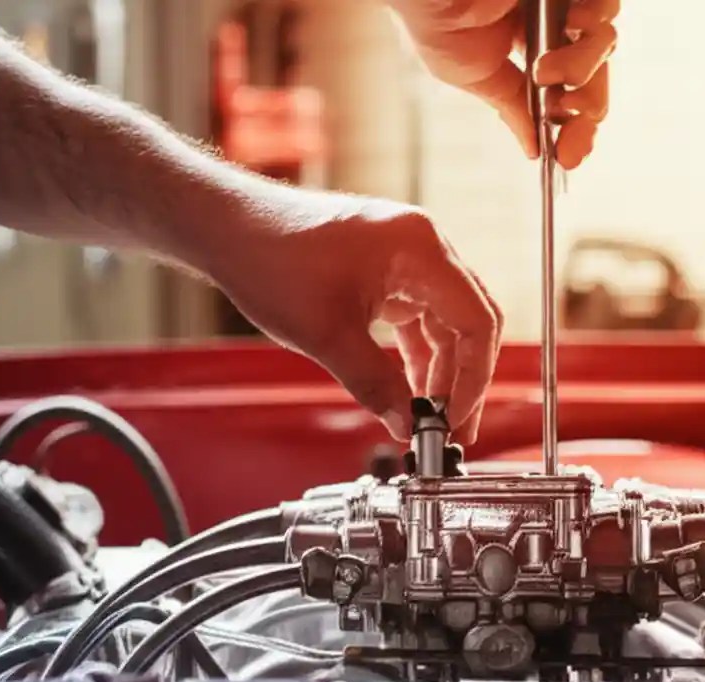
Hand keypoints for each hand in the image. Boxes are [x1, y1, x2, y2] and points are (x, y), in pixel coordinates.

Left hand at [206, 188, 500, 443]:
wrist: (228, 227)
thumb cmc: (270, 260)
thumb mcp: (327, 336)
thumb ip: (375, 384)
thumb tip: (407, 426)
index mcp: (419, 249)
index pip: (476, 321)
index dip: (472, 378)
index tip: (455, 420)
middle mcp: (421, 244)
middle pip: (466, 321)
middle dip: (461, 380)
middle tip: (451, 432)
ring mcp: (403, 254)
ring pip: (442, 322)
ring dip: (437, 372)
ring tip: (428, 421)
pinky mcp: (383, 267)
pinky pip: (415, 315)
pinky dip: (414, 354)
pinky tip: (408, 392)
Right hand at [389, 0, 618, 168]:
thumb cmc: (437, 22)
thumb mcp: (474, 78)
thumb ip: (510, 108)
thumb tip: (533, 147)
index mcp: (526, 51)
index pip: (565, 95)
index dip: (574, 128)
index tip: (569, 157)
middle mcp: (550, 25)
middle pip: (593, 76)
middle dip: (587, 109)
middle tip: (569, 124)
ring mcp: (562, 3)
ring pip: (604, 44)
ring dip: (581, 67)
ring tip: (545, 70)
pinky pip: (608, 8)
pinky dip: (594, 25)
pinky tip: (571, 26)